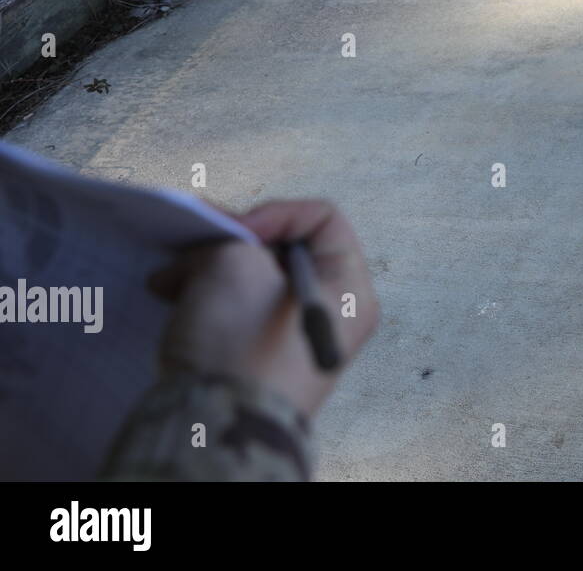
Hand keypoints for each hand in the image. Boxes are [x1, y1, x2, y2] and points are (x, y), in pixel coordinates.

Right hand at [147, 200, 378, 417]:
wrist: (214, 430)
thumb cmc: (239, 344)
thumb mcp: (233, 266)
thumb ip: (226, 239)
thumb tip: (207, 248)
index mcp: (349, 290)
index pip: (323, 220)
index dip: (276, 213)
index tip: (236, 232)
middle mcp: (332, 313)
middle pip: (286, 249)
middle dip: (232, 242)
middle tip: (191, 242)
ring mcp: (297, 337)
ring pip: (255, 277)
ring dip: (210, 267)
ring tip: (170, 275)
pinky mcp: (263, 356)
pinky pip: (239, 307)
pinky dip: (208, 294)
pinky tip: (171, 293)